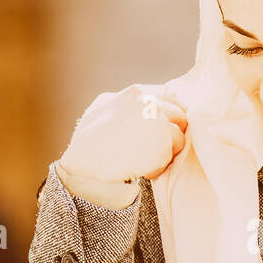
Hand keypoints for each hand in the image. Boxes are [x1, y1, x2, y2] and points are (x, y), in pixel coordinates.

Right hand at [59, 83, 187, 184]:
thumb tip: (139, 101)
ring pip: (179, 138)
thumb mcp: (105, 105)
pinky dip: (159, 167)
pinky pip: (171, 158)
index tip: (161, 130)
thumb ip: (127, 102)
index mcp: (138, 93)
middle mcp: (152, 103)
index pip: (170, 99)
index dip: (168, 116)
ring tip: (144, 159)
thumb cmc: (88, 136)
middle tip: (153, 147)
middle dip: (171, 132)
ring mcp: (160, 124)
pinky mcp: (163, 146)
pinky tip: (141, 169)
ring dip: (166, 151)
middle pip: (180, 117)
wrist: (83, 158)